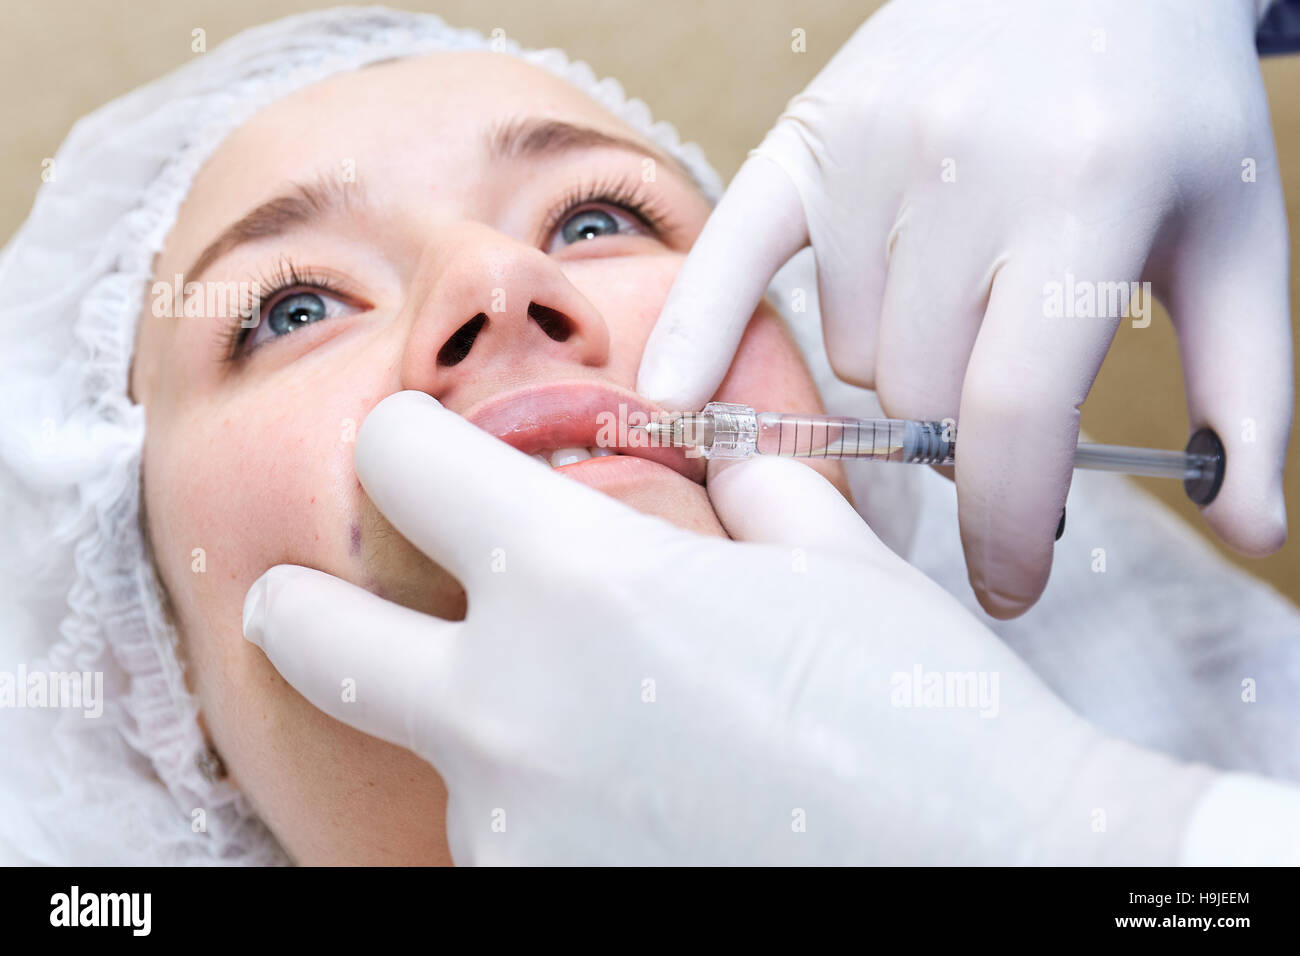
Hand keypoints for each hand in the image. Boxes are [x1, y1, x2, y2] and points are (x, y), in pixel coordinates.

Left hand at [241, 390, 1219, 863]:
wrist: (994, 867)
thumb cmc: (922, 707)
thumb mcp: (828, 557)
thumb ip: (740, 488)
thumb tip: (714, 465)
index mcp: (571, 579)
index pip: (401, 460)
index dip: (411, 441)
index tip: (426, 454)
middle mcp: (504, 707)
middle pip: (312, 637)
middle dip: (305, 611)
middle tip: (313, 606)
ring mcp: (510, 830)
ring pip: (439, 755)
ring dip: (489, 731)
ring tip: (622, 738)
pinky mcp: (539, 908)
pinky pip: (508, 839)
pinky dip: (551, 814)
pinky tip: (651, 807)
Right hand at [637, 0, 1290, 617]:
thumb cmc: (1169, 112)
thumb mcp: (1236, 242)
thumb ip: (1248, 395)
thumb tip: (1249, 530)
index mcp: (1087, 196)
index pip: (1015, 409)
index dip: (1006, 522)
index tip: (1007, 586)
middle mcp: (963, 168)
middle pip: (923, 397)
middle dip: (965, 430)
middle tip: (1003, 390)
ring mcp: (871, 149)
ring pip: (854, 354)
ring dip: (901, 366)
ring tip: (953, 298)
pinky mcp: (807, 136)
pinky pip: (732, 261)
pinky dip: (707, 336)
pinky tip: (673, 397)